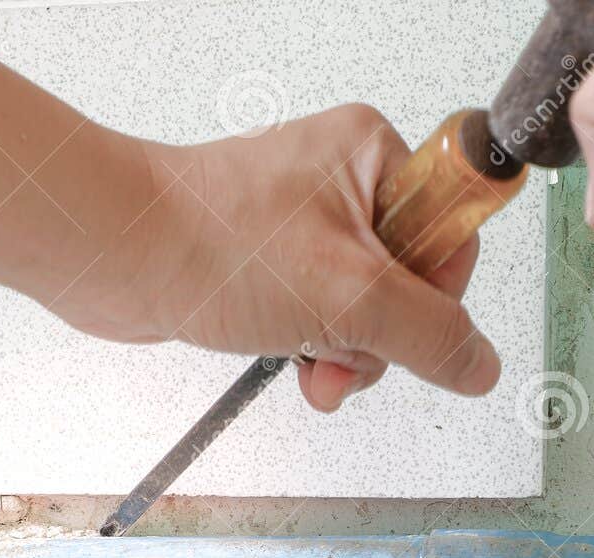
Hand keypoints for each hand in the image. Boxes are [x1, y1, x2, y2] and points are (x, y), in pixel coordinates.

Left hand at [51, 105, 499, 411]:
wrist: (114, 255)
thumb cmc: (211, 244)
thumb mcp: (349, 297)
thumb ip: (430, 335)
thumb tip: (480, 364)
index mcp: (375, 156)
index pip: (453, 231)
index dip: (439, 291)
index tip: (407, 319)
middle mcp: (346, 182)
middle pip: (414, 280)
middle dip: (383, 336)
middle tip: (346, 350)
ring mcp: (309, 225)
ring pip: (369, 308)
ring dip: (347, 352)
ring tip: (312, 364)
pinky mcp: (275, 262)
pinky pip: (325, 315)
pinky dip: (315, 348)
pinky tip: (294, 361)